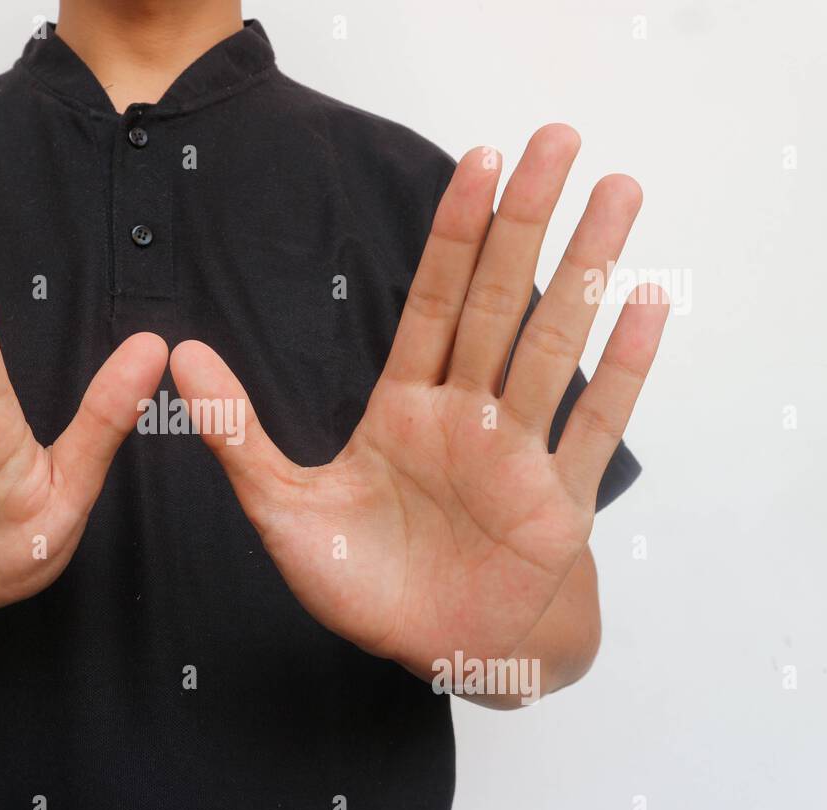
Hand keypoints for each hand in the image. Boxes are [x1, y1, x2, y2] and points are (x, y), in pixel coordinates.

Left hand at [170, 125, 667, 675]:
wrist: (436, 652)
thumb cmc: (362, 584)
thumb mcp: (282, 508)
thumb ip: (234, 431)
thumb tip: (178, 354)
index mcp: (405, 409)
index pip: (433, 302)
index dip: (455, 233)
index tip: (476, 160)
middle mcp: (467, 416)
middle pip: (499, 301)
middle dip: (525, 221)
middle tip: (558, 139)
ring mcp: (517, 453)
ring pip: (553, 344)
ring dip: (587, 270)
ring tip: (617, 192)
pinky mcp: (556, 504)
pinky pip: (593, 427)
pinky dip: (621, 370)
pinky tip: (648, 304)